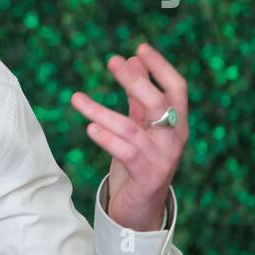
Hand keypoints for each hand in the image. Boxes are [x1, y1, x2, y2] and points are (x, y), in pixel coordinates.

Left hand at [69, 42, 188, 231]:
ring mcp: (163, 158)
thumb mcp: (140, 126)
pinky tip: (90, 128)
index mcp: (176, 122)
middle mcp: (175, 138)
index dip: (161, 67)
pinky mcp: (147, 176)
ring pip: (132, 128)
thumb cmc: (140, 161)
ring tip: (76, 98)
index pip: (177, 88)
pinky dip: (107, 139)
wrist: (142, 207)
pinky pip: (126, 153)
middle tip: (111, 61)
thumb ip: (138, 97)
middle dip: (134, 80)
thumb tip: (132, 59)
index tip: (139, 48)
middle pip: (158, 102)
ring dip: (102, 111)